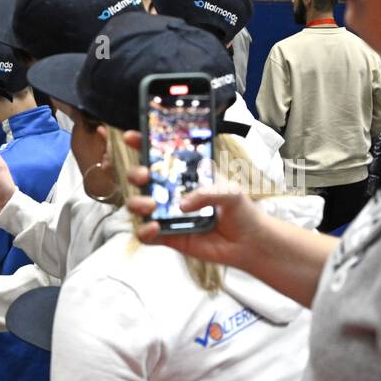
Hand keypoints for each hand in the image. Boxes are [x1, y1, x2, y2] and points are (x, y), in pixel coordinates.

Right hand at [121, 132, 267, 270]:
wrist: (249, 244)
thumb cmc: (242, 212)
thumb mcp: (231, 192)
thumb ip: (208, 192)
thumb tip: (182, 205)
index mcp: (187, 175)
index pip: (161, 156)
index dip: (143, 145)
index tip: (131, 137)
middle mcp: (172, 192)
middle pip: (141, 179)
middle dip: (135, 174)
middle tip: (145, 176)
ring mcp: (167, 214)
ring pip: (137, 205)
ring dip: (137, 203)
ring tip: (151, 205)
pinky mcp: (167, 236)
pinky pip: (146, 234)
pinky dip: (144, 231)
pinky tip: (155, 227)